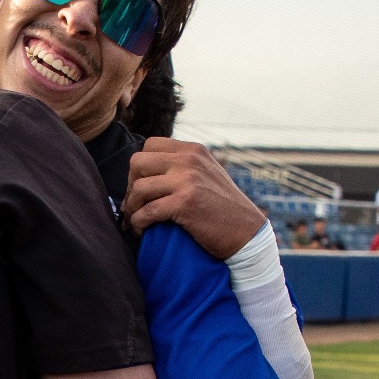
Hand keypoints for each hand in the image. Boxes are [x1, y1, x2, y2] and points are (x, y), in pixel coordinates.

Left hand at [121, 138, 267, 258]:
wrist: (247, 233)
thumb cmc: (224, 210)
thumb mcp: (207, 174)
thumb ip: (184, 166)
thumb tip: (148, 171)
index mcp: (193, 150)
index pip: (150, 145)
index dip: (139, 168)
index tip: (141, 188)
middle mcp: (189, 160)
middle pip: (138, 162)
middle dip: (130, 186)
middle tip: (135, 205)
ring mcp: (187, 180)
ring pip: (138, 188)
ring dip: (132, 209)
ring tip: (136, 222)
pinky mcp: (185, 203)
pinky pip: (146, 211)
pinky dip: (138, 224)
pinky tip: (143, 232)